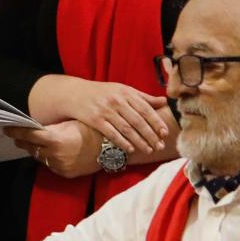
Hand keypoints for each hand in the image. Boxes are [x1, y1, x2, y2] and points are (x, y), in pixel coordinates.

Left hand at [8, 120, 100, 178]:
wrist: (112, 148)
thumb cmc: (92, 130)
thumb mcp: (70, 123)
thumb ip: (51, 127)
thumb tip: (35, 126)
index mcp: (54, 138)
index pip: (27, 134)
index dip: (15, 131)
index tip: (6, 128)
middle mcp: (54, 154)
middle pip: (30, 147)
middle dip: (22, 141)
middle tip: (16, 135)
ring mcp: (59, 165)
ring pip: (39, 157)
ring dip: (34, 150)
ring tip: (30, 143)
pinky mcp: (65, 173)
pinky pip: (50, 165)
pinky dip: (46, 158)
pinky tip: (46, 152)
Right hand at [45, 77, 173, 158]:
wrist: (74, 94)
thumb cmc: (103, 93)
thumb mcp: (123, 90)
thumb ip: (143, 97)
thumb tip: (164, 101)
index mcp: (126, 93)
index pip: (146, 109)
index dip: (157, 122)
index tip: (165, 133)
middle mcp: (116, 101)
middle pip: (138, 121)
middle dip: (150, 135)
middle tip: (160, 146)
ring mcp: (105, 110)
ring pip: (126, 129)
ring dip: (139, 141)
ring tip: (148, 150)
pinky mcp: (94, 120)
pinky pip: (111, 133)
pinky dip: (122, 142)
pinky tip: (130, 149)